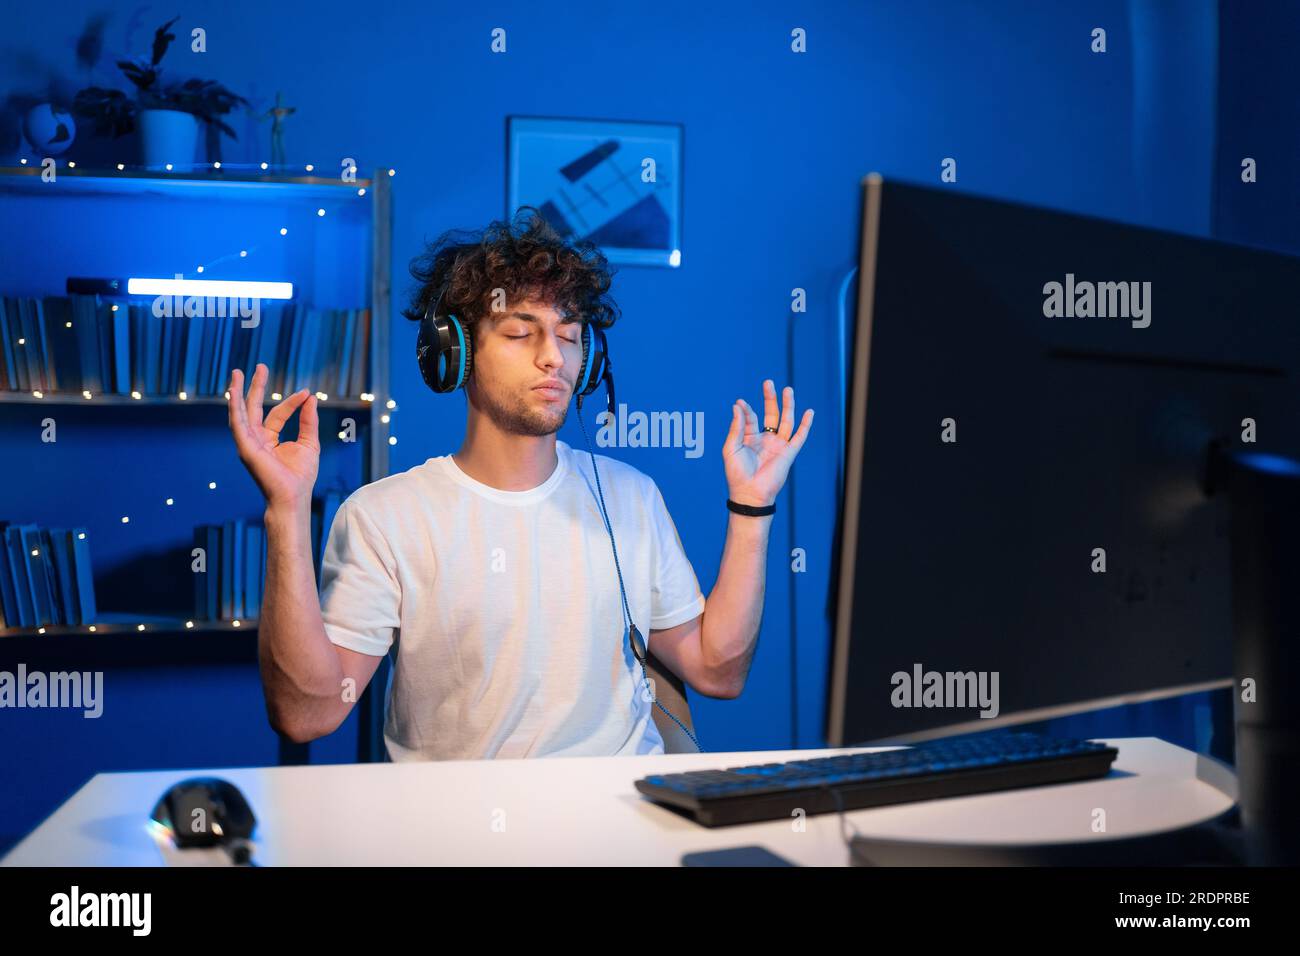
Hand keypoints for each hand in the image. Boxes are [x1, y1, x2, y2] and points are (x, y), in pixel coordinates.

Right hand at [227, 364, 319, 507]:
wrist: (293, 496)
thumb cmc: (300, 476)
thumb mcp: (309, 443)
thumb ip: (308, 421)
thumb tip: (311, 398)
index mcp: (269, 439)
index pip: (278, 414)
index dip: (292, 402)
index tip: (306, 392)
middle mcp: (256, 439)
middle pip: (253, 408)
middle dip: (255, 387)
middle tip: (259, 366)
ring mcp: (248, 443)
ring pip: (240, 413)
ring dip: (238, 392)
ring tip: (238, 373)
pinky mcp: (245, 447)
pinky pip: (237, 424)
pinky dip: (234, 407)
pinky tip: (233, 392)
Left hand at [722, 379, 813, 507]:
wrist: (749, 493)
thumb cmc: (737, 473)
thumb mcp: (731, 447)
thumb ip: (736, 427)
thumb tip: (737, 406)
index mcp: (750, 438)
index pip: (750, 418)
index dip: (746, 409)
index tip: (740, 402)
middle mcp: (765, 440)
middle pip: (771, 414)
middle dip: (770, 399)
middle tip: (768, 382)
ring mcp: (778, 445)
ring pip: (786, 421)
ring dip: (787, 405)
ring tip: (788, 390)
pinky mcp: (788, 453)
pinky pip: (799, 436)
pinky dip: (805, 425)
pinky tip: (809, 412)